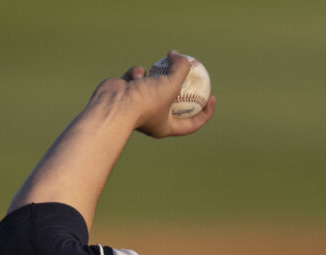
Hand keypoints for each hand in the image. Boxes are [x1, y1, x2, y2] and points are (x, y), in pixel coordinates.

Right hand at [91, 50, 215, 137]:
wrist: (113, 104)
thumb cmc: (146, 101)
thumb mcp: (172, 85)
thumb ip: (181, 70)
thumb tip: (182, 56)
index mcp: (166, 126)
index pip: (192, 123)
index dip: (205, 112)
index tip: (212, 96)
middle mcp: (152, 118)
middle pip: (174, 103)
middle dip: (182, 89)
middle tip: (192, 74)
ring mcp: (138, 104)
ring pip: (154, 85)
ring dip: (158, 75)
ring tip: (164, 66)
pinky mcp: (126, 91)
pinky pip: (137, 77)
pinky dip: (138, 73)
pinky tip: (137, 73)